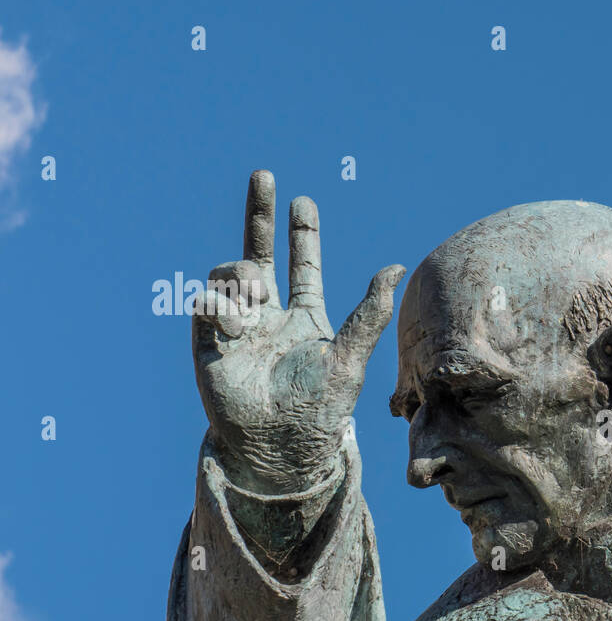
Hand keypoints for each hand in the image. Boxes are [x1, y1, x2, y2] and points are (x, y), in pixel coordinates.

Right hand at [191, 170, 404, 493]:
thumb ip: (369, 311)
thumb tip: (396, 266)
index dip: (302, 234)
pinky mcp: (208, 340)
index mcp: (305, 316)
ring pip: (231, 272)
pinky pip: (206, 303)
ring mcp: (237, 325)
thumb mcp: (352, 355)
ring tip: (257, 296)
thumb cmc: (321, 408)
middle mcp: (269, 315)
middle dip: (260, 213)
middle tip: (265, 175)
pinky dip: (222, 307)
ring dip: (243, 273)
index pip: (303, 266)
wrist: (281, 445)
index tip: (303, 200)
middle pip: (260, 253)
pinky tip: (238, 327)